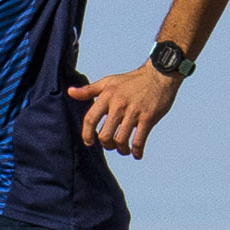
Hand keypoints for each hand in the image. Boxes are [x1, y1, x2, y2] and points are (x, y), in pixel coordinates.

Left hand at [63, 63, 181, 156]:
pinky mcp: (148, 118)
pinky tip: (136, 154)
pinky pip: (139, 140)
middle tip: (110, 144)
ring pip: (121, 140)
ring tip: (124, 150)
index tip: (89, 142)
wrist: (159, 75)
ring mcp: (134, 112)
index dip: (87, 134)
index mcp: (107, 96)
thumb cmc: (131, 80)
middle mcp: (119, 104)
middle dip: (106, 144)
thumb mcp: (108, 82)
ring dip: (121, 150)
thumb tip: (70, 92)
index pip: (90, 118)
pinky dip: (136, 151)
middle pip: (105, 134)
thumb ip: (89, 90)